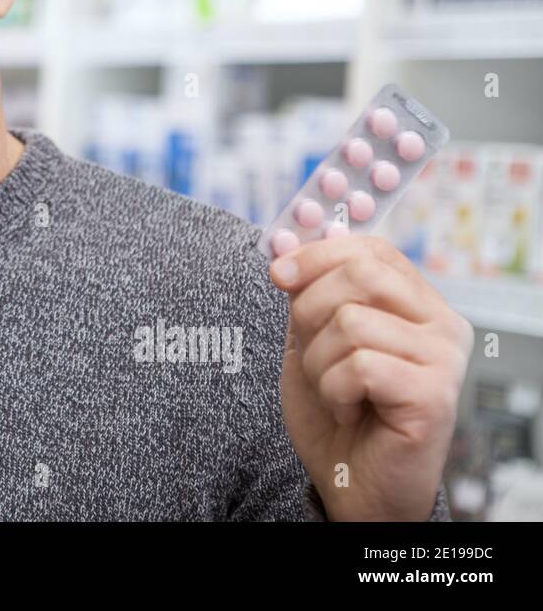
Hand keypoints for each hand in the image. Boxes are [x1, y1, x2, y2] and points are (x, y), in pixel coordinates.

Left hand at [270, 235, 471, 520]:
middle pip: (360, 274)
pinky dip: (334, 391)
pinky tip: (349, 412)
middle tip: (310, 354)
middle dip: (310, 310)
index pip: (371, 250)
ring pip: (351, 322)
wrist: (351, 484)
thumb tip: (283, 238)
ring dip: (319, 363)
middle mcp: (443, 325)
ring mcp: (445, 359)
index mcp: (419, 304)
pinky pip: (360, 366)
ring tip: (335, 393)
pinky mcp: (434, 395)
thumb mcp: (313, 340)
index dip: (317, 254)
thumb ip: (308, 293)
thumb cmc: (336, 412)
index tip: (279, 275)